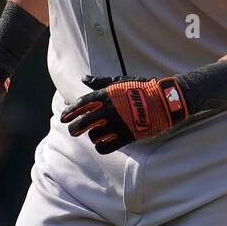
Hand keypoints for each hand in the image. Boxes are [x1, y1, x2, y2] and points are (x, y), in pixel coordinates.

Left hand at [61, 74, 190, 154]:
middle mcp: (109, 109)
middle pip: (82, 123)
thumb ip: (100, 82)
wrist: (164, 100)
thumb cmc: (141, 89)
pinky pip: (106, 146)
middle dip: (74, 128)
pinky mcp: (127, 136)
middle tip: (73, 131)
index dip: (70, 111)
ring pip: (93, 135)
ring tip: (96, 135)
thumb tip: (84, 78)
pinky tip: (102, 144)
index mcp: (106, 95)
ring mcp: (118, 123)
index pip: (81, 104)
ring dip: (92, 136)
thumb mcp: (120, 82)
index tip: (63, 117)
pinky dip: (101, 147)